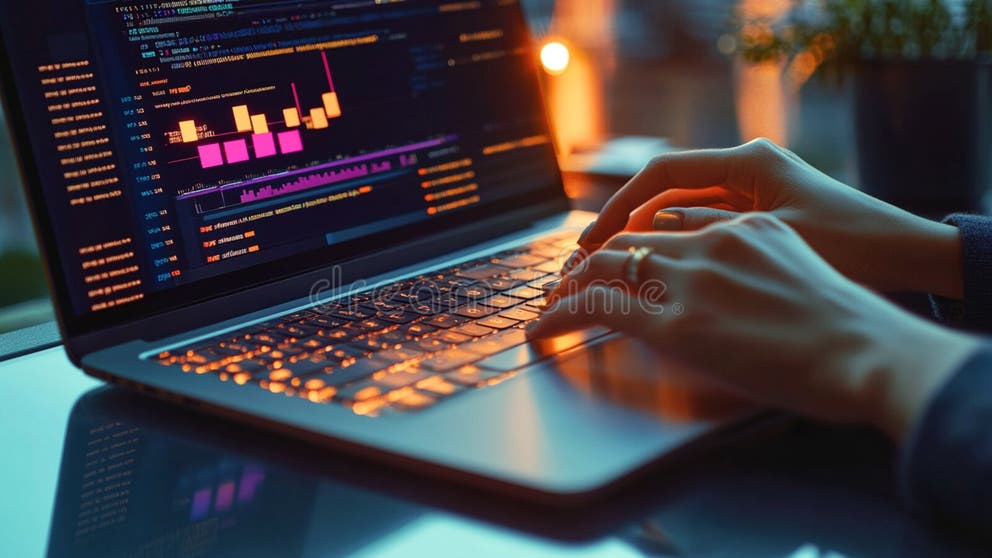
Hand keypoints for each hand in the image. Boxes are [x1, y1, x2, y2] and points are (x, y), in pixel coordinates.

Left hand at [530, 214, 980, 440]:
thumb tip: (725, 296)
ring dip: (570, 284)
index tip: (614, 255)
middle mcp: (713, 242)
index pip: (670, 223)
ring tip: (548, 301)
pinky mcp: (678, 320)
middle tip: (567, 279)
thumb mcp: (800, 276)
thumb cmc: (849, 329)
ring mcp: (693, 278)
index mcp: (746, 227)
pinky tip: (544, 325)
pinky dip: (564, 312)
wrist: (868, 350)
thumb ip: (755, 272)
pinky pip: (601, 306)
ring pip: (607, 265)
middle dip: (592, 259)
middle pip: (632, 239)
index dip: (633, 239)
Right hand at [576, 138, 962, 298]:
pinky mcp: (768, 221)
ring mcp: (760, 196)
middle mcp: (752, 171)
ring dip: (653, 239)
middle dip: (629, 224)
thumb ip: (701, 238)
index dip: (619, 206)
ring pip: (688, 212)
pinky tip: (665, 276)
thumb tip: (641, 243)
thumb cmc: (851, 250)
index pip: (663, 173)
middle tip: (593, 260)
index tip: (591, 239)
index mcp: (750, 163)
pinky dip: (684, 249)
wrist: (908, 265)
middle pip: (671, 191)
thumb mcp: (766, 243)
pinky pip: (712, 229)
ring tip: (620, 271)